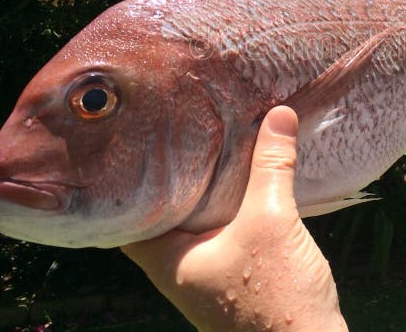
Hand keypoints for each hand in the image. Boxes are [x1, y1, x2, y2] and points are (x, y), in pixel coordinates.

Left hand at [122, 106, 346, 331]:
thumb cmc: (275, 292)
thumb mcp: (273, 220)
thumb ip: (271, 166)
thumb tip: (278, 113)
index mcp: (167, 261)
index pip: (127, 217)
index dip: (127, 183)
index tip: (137, 145)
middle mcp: (179, 269)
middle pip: (163, 215)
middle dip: (173, 178)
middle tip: (176, 134)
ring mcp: (207, 275)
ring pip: (195, 224)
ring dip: (204, 192)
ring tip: (209, 147)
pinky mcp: (234, 276)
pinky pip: (220, 232)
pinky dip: (227, 206)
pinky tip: (243, 182)